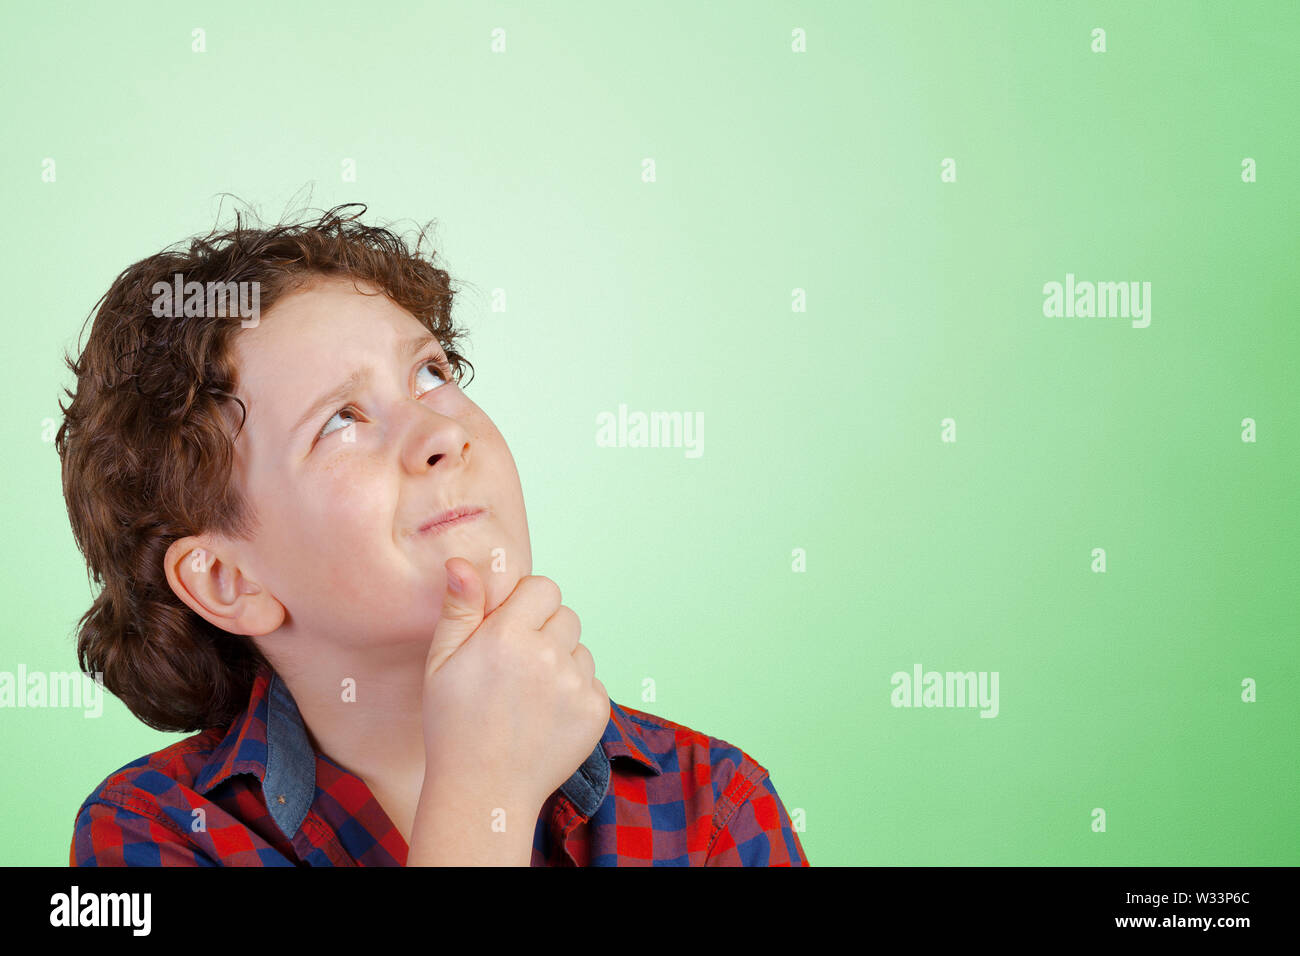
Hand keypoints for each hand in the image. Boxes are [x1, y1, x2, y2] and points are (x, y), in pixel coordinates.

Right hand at [419, 557, 609, 815]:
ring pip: (580, 649)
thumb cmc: (453, 725)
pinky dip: (574, 693)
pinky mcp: (596, 711)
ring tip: (528, 695)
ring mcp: (576, 685)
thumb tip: (462, 563)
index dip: (526, 604)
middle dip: (544, 631)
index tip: (509, 627)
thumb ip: (459, 608)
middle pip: (565, 615)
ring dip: (561, 661)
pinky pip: (592, 682)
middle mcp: (548, 656)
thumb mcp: (441, 662)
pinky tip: (545, 715)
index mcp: (508, 636)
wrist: (483, 791)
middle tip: (516, 665)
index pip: (543, 588)